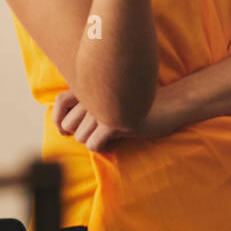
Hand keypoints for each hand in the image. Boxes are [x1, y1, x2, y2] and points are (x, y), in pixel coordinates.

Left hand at [53, 89, 178, 150]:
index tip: (66, 130)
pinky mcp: (115, 123)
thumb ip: (90, 99)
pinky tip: (116, 140)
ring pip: (80, 137)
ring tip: (111, 134)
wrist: (171, 103)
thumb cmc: (139, 101)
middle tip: (99, 131)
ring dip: (94, 140)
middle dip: (81, 133)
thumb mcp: (113, 95)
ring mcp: (105, 108)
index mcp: (93, 84)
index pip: (60, 102)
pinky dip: (102, 147)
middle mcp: (96, 94)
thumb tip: (63, 124)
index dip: (59, 119)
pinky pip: (93, 144)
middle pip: (69, 124)